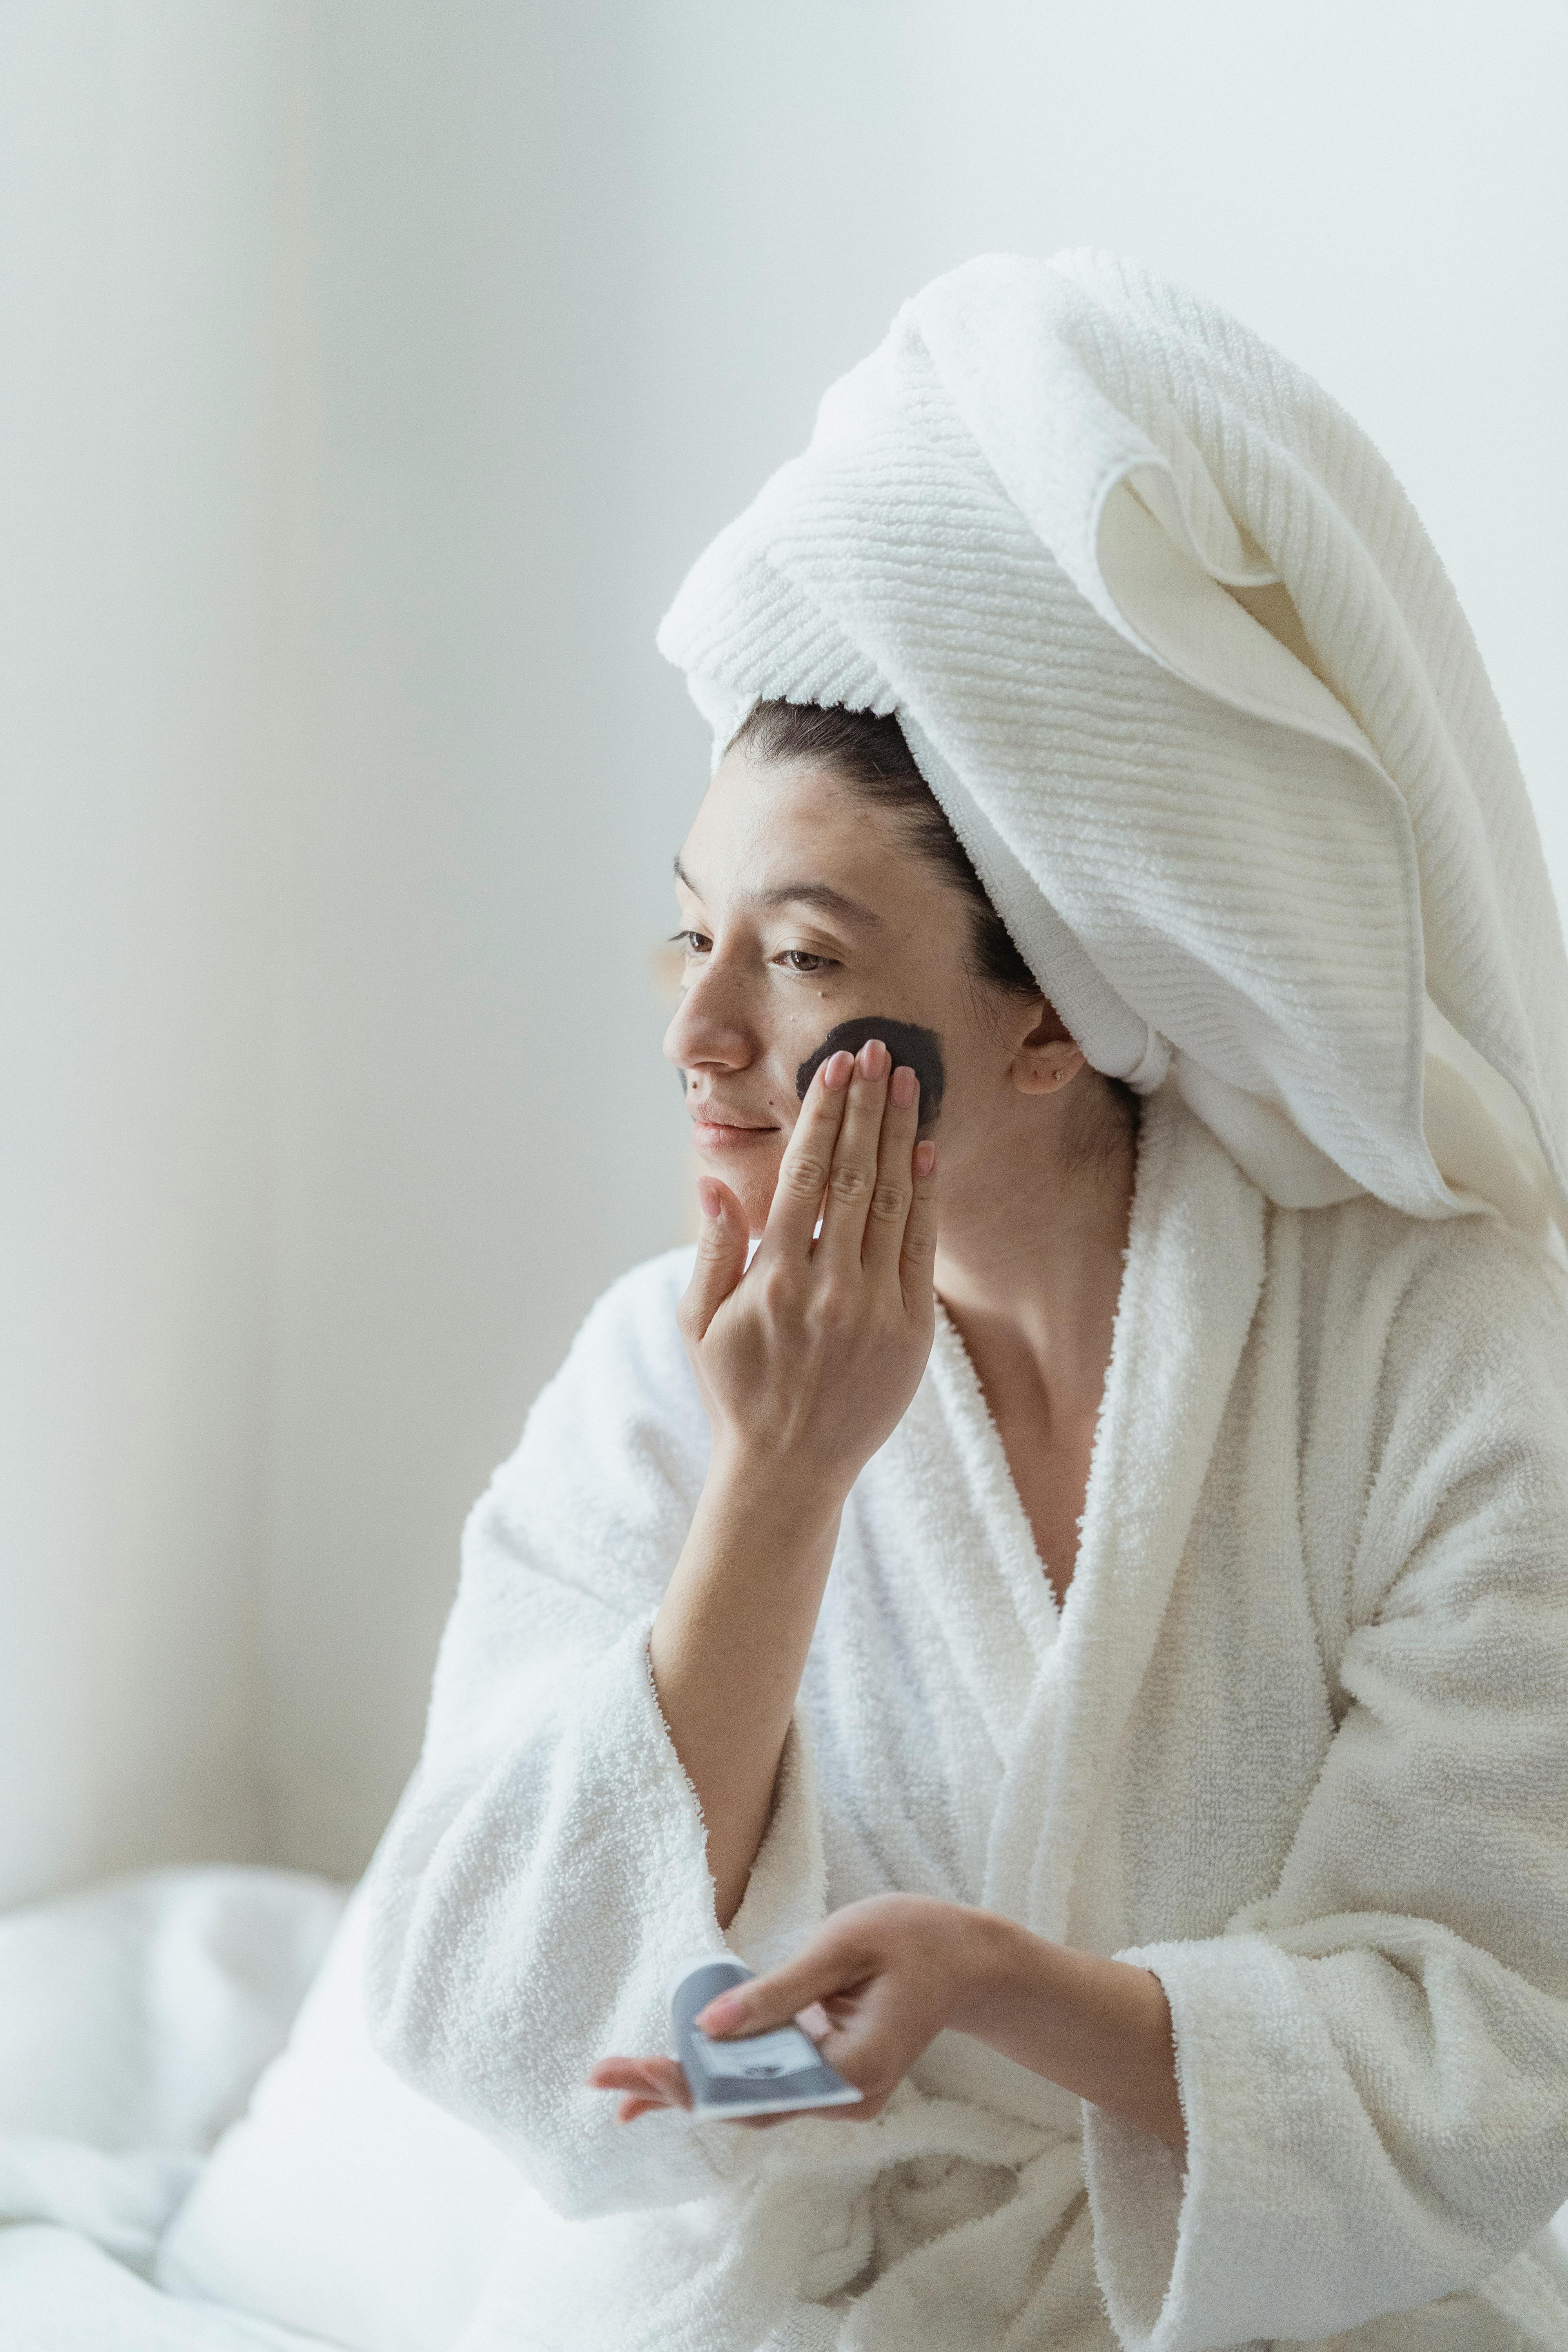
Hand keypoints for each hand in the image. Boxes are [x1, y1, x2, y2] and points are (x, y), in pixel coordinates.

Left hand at [590, 1895, 1004, 2128]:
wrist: (970, 1959)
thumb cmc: (915, 1938)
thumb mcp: (843, 1946)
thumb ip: (778, 1992)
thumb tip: (707, 2024)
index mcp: (850, 2073)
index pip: (753, 2092)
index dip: (689, 2084)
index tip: (635, 2073)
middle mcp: (844, 2100)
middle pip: (744, 2106)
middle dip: (674, 2091)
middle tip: (605, 2081)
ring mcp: (841, 2096)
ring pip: (752, 2100)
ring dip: (692, 2087)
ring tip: (624, 2084)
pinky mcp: (834, 2079)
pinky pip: (769, 2084)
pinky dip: (724, 2075)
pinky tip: (681, 2072)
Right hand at [678, 1039, 938, 1497]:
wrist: (789, 1469)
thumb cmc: (737, 1389)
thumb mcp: (699, 1321)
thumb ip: (712, 1247)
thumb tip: (712, 1179)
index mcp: (773, 1279)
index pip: (804, 1174)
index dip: (823, 1115)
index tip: (836, 1069)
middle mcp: (828, 1287)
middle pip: (852, 1174)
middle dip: (868, 1106)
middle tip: (880, 1051)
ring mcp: (875, 1309)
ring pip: (892, 1202)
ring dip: (902, 1136)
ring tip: (909, 1083)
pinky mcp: (911, 1332)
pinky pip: (920, 1248)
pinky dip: (924, 1196)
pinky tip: (926, 1152)